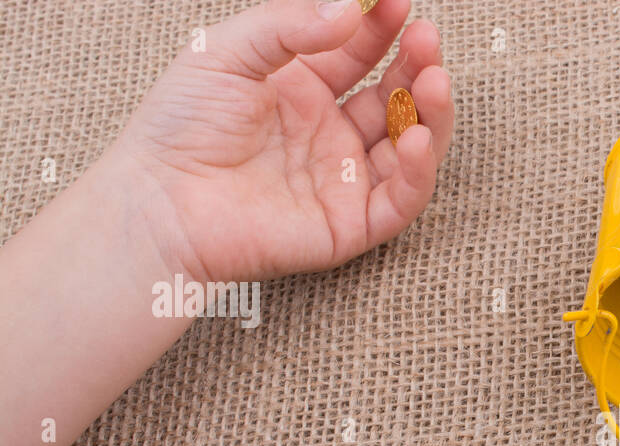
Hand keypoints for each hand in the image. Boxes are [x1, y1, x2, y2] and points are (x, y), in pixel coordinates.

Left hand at [115, 0, 452, 282]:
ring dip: (430, 114)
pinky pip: (400, 199)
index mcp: (302, 90)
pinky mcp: (351, 225)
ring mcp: (343, 180)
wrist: (159, 202)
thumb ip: (289, 26)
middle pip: (394, 97)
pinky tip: (416, 137)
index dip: (383, 27)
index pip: (360, 53)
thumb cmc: (180, 125)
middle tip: (428, 38)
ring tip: (434, 81)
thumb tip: (350, 8)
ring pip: (409, 146)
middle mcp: (330, 134)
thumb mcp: (227, 50)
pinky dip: (417, 171)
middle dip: (417, 66)